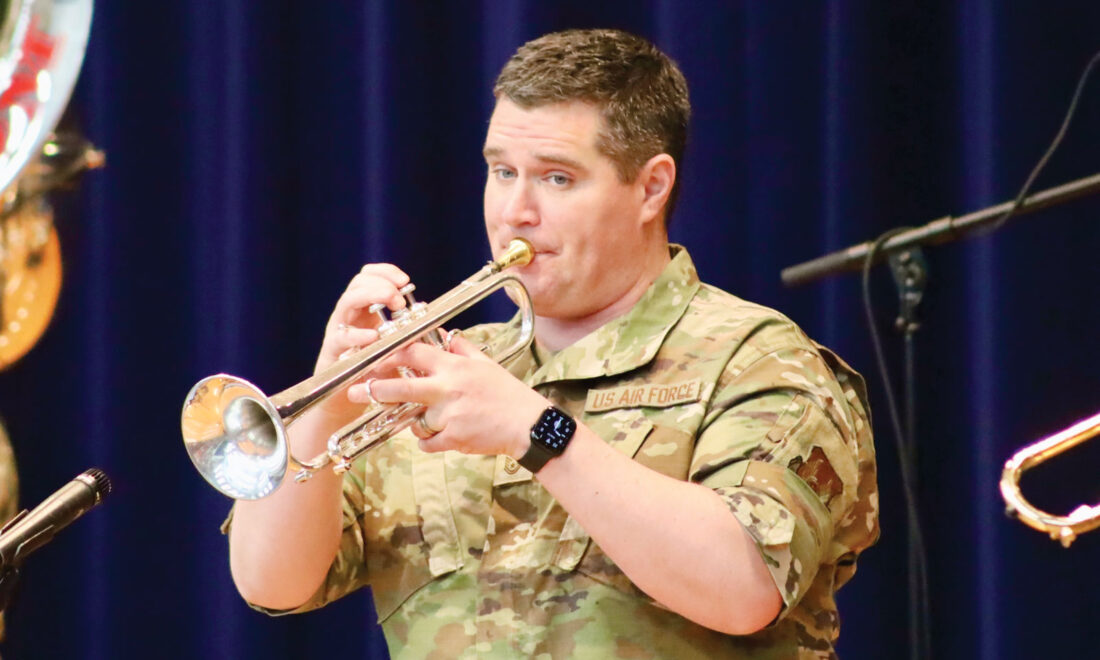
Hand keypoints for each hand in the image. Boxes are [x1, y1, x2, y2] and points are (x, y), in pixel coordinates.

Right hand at [312, 263, 410, 422]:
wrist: (346, 402)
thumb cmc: (372, 373)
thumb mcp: (393, 347)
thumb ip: (405, 331)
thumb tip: (428, 317)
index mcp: (363, 311)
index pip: (368, 277)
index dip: (385, 272)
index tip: (405, 280)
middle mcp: (348, 317)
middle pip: (358, 284)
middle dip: (381, 284)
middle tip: (400, 298)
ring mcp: (338, 332)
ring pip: (347, 302)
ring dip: (371, 297)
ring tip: (392, 305)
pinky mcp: (332, 352)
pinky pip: (341, 337)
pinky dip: (357, 335)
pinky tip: (372, 337)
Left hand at [354, 335, 548, 458]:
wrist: (527, 424)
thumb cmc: (508, 393)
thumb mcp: (486, 364)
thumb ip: (462, 349)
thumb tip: (448, 336)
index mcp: (453, 367)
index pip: (413, 353)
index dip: (389, 354)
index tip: (372, 358)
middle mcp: (447, 388)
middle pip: (400, 387)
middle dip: (374, 389)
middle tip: (356, 392)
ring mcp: (448, 415)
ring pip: (414, 421)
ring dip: (417, 422)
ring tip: (434, 421)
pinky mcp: (453, 437)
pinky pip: (427, 443)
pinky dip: (429, 442)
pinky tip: (443, 437)